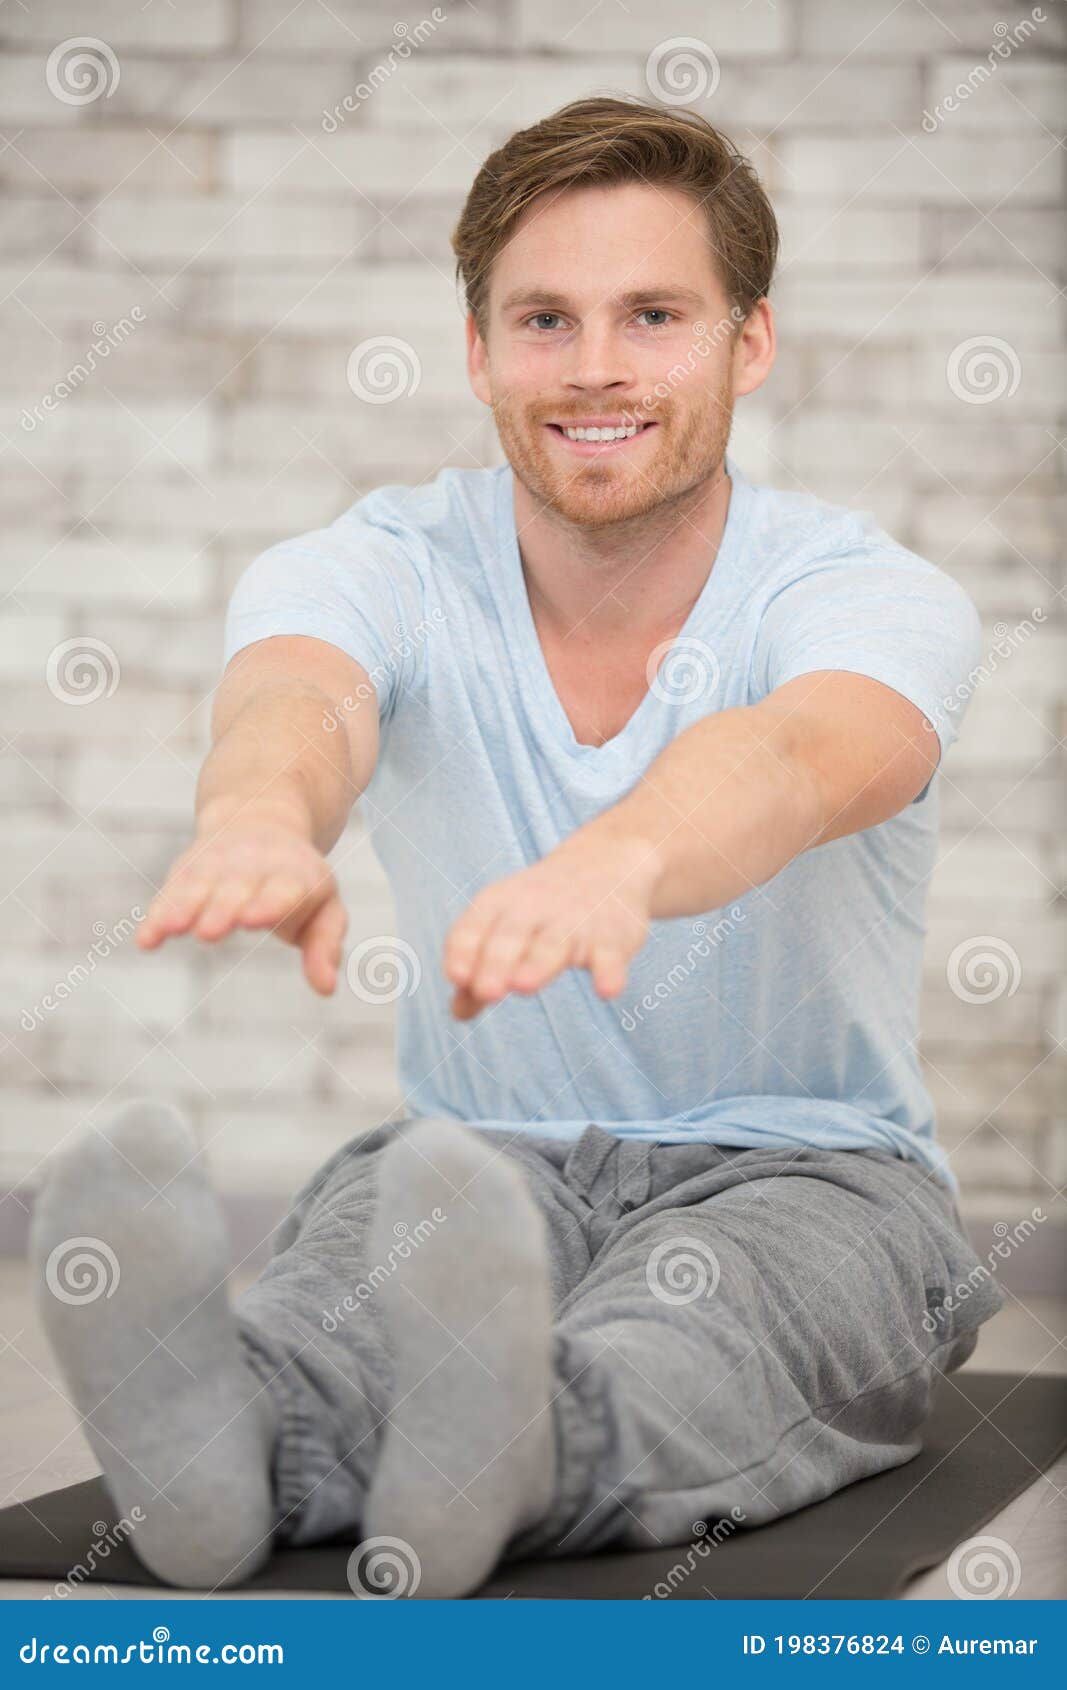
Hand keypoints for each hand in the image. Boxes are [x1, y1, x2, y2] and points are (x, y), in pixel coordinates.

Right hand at [136, 808, 348, 994]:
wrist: (260, 817)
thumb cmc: (297, 881)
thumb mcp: (324, 907)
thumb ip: (324, 946)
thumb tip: (326, 989)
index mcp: (294, 876)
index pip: (282, 889)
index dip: (268, 903)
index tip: (252, 919)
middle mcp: (253, 867)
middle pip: (236, 889)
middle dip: (223, 908)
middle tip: (210, 932)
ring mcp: (217, 866)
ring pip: (200, 887)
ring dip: (185, 907)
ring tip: (173, 928)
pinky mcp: (187, 872)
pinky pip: (171, 893)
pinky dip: (159, 915)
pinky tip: (147, 940)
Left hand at [443, 833, 661, 1020]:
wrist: (605, 861)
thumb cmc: (541, 906)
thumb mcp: (504, 925)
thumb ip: (481, 969)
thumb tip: (458, 1012)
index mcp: (498, 904)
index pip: (473, 928)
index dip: (463, 952)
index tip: (457, 977)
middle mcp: (533, 908)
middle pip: (510, 937)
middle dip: (497, 963)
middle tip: (487, 992)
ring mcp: (574, 922)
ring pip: (553, 945)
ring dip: (538, 965)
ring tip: (524, 986)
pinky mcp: (611, 936)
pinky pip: (609, 955)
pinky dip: (609, 972)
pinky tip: (607, 990)